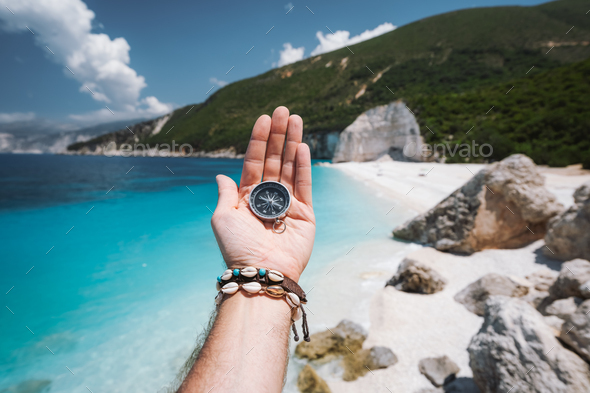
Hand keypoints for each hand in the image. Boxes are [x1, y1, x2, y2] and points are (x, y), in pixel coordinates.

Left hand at [211, 106, 315, 281]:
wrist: (261, 272)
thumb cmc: (237, 248)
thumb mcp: (223, 217)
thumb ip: (227, 194)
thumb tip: (221, 174)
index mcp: (248, 196)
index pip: (255, 161)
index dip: (259, 140)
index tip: (264, 119)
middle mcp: (268, 197)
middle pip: (274, 159)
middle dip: (278, 135)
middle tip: (284, 110)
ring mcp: (287, 204)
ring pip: (290, 166)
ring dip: (292, 142)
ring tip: (296, 119)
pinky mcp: (305, 213)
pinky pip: (304, 185)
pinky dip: (303, 166)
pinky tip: (301, 146)